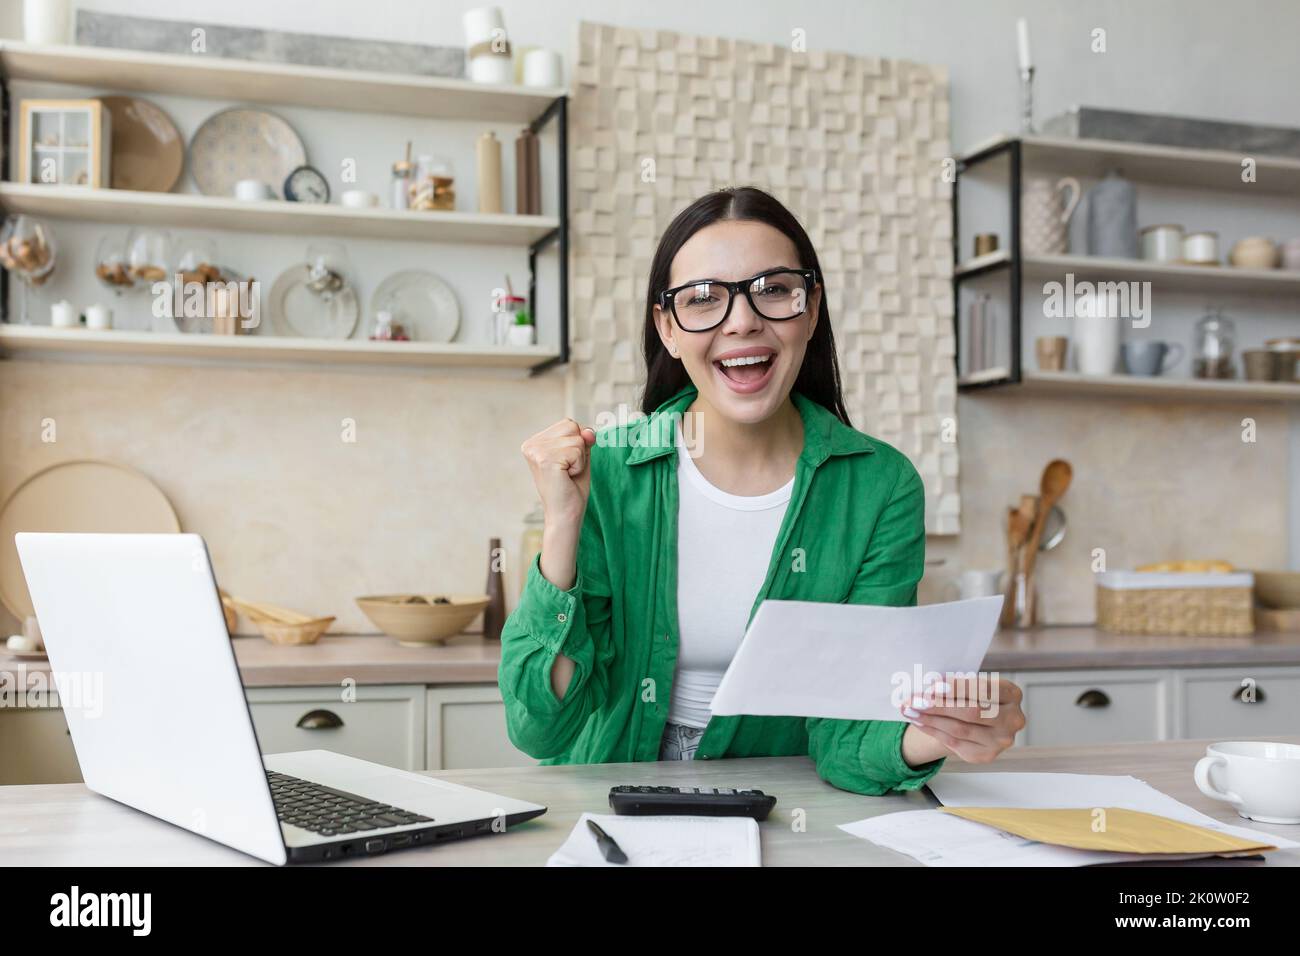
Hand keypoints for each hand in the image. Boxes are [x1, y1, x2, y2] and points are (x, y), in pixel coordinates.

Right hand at [521, 418, 596, 525]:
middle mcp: (531, 444)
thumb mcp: (580, 457)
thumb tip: (589, 432)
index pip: (569, 424)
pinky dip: (579, 465)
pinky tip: (567, 477)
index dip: (578, 443)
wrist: (565, 516)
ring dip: (580, 459)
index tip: (567, 464)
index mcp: (535, 442)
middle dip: (579, 449)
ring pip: (577, 439)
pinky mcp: (545, 459)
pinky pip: (578, 450)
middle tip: (568, 471)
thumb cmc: (571, 489)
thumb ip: (584, 439)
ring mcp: (536, 451)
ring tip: (567, 474)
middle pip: (572, 426)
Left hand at [899, 674, 1024, 763]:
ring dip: (931, 719)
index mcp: (1012, 694)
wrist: (979, 721)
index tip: (932, 684)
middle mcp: (1012, 719)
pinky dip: (933, 731)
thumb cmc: (973, 696)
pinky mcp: (986, 755)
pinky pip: (954, 742)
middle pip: (972, 712)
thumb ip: (956, 685)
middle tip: (915, 699)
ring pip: (960, 729)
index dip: (957, 687)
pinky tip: (918, 722)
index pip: (984, 689)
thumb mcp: (971, 685)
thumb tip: (929, 686)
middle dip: (939, 705)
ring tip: (910, 710)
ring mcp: (1000, 740)